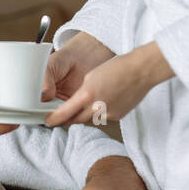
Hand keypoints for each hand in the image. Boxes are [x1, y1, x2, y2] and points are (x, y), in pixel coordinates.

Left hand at [44, 41, 173, 126]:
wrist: (141, 71)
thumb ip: (81, 92)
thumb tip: (75, 103)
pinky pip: (103, 118)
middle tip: (60, 117)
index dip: (53, 119)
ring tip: (84, 106)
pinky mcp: (118, 117)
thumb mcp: (90, 76)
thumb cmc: (117, 68)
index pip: (64, 114)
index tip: (47, 120)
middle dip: (67, 119)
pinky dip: (99, 113)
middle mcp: (97, 109)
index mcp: (86, 96)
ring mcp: (108, 115)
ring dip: (83, 115)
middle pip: (75, 121)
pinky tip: (104, 101)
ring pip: (89, 120)